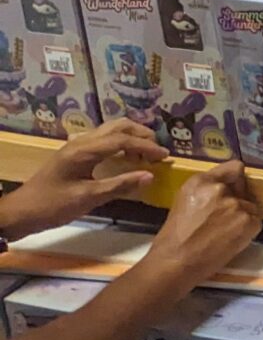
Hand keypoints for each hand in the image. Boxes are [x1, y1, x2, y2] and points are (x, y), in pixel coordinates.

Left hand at [0, 118, 165, 238]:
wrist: (21, 212)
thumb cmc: (52, 206)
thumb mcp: (87, 198)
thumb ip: (119, 185)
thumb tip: (150, 176)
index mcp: (84, 151)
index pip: (122, 140)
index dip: (146, 147)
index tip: (164, 157)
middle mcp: (81, 142)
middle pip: (117, 127)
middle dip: (141, 135)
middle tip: (157, 151)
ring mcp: (76, 146)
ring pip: (109, 130)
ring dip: (131, 137)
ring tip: (145, 153)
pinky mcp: (74, 154)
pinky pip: (102, 139)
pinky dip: (119, 143)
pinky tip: (125, 156)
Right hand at [138, 162, 260, 293]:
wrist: (175, 263)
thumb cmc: (174, 238)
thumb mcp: (185, 201)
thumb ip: (206, 190)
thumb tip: (226, 187)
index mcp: (201, 181)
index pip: (234, 167)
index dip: (235, 180)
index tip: (233, 189)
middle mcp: (220, 188)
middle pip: (243, 189)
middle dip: (236, 201)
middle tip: (221, 219)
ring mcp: (236, 204)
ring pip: (250, 206)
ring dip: (241, 217)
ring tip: (223, 232)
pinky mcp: (248, 221)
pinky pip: (255, 221)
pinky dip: (247, 230)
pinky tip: (230, 239)